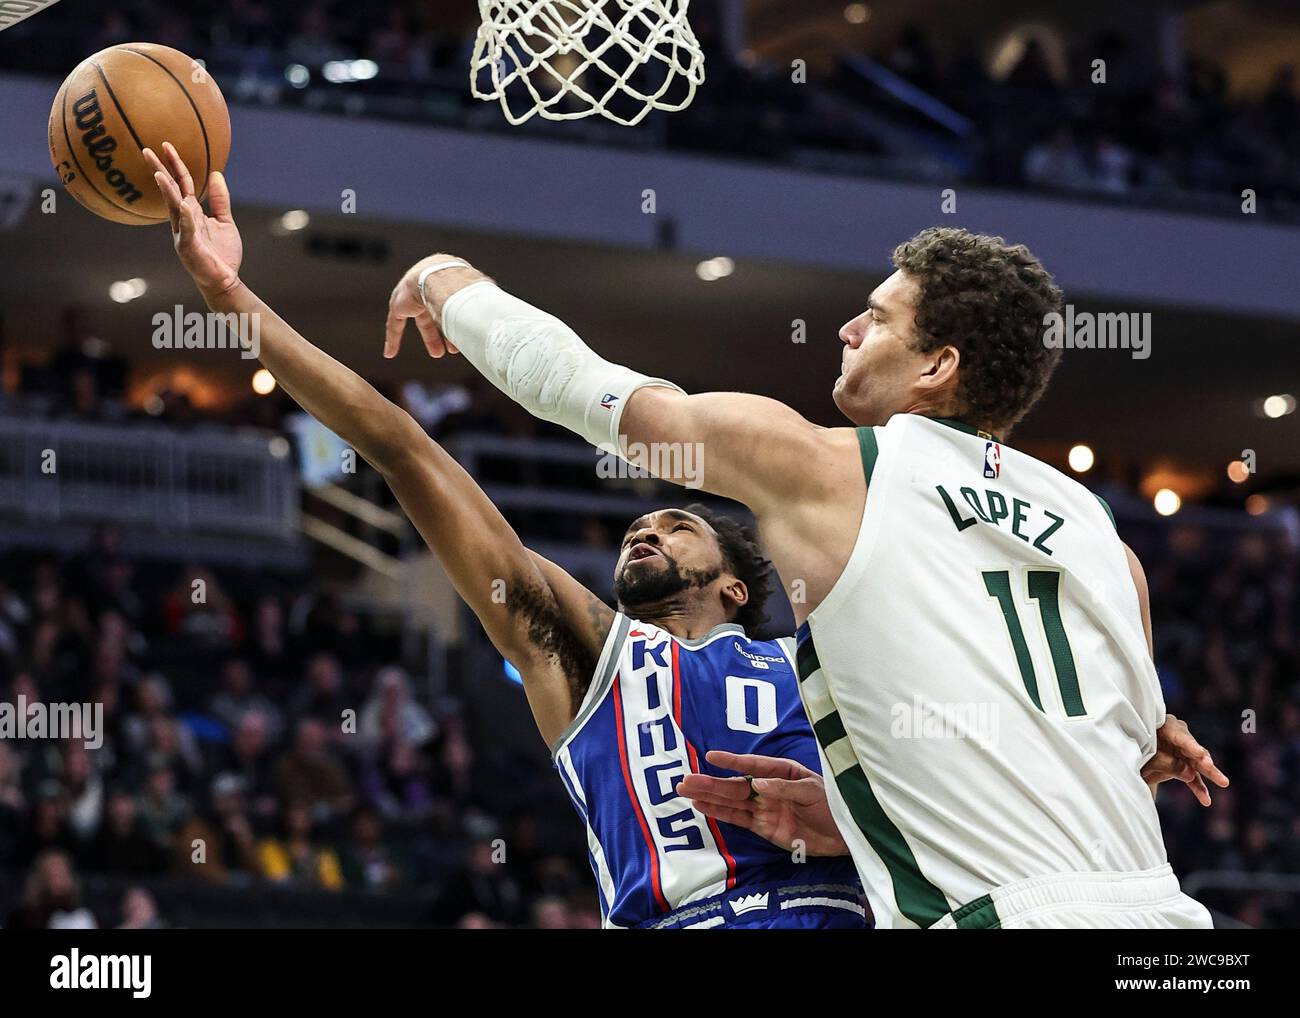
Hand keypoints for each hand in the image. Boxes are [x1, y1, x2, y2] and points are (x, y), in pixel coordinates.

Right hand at [144, 142, 242, 301]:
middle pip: (170, 190)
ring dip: (166, 191)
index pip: (181, 183)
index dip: (174, 164)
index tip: (165, 145)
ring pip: (173, 208)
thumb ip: (220, 200)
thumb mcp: (224, 221)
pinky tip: (185, 204)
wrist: (224, 280)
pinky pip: (188, 229)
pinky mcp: (189, 247)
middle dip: (159, 170)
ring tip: (158, 174)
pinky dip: (187, 217)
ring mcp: (184, 233)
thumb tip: (216, 174)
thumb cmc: (222, 254)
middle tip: (146, 150)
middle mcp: (183, 219)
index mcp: (191, 212)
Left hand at [384, 254, 486, 359]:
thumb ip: (489, 303)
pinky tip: (390, 353)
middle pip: (438, 313)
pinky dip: (394, 339)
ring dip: (431, 338)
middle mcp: (431, 284)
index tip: (464, 331)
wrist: (441, 280)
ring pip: (422, 320)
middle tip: (453, 348)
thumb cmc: (466, 285)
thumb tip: (509, 312)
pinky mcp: (399, 304)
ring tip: (438, 354)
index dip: (458, 319)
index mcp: (449, 278)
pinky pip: (395, 324)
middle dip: (445, 332)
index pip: (452, 302)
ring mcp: (414, 293)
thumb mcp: (482, 294)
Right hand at [676, 750, 847, 856]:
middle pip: (735, 785)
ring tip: (685, 791)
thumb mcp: (812, 791)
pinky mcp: (764, 827)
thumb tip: (757, 784)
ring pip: (731, 801)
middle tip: (685, 780)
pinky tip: (703, 806)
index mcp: (782, 772)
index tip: (711, 756)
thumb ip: (784, 788)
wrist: (845, 836)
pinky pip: (738, 818)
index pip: (753, 765)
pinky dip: (720, 813)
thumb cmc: (833, 805)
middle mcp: (768, 788)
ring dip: (709, 796)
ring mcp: (764, 808)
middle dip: (710, 782)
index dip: (732, 761)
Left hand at [1143, 713, 1228, 805]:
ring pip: (1198, 763)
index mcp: (1166, 727)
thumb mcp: (1146, 757)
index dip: (1190, 745)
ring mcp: (1183, 752)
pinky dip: (1198, 788)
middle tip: (1209, 766)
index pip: (1179, 736)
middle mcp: (1179, 737)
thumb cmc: (1137, 749)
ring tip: (1223, 782)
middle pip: (1193, 749)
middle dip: (1203, 759)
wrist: (1131, 756)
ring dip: (1209, 774)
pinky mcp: (1185, 766)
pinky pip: (1193, 777)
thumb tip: (1190, 773)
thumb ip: (1166, 763)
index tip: (1199, 753)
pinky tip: (1206, 801)